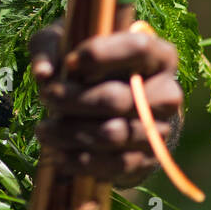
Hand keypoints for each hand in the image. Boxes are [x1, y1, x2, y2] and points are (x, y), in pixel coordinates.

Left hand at [29, 21, 182, 185]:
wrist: (113, 106)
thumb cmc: (87, 65)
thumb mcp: (66, 44)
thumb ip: (49, 48)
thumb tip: (43, 73)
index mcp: (158, 55)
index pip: (138, 49)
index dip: (101, 55)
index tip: (69, 63)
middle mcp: (167, 92)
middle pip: (119, 98)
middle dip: (74, 100)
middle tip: (46, 96)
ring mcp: (161, 129)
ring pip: (113, 134)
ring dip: (72, 132)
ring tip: (44, 128)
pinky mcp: (148, 160)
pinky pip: (115, 165)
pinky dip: (81, 160)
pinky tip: (58, 152)